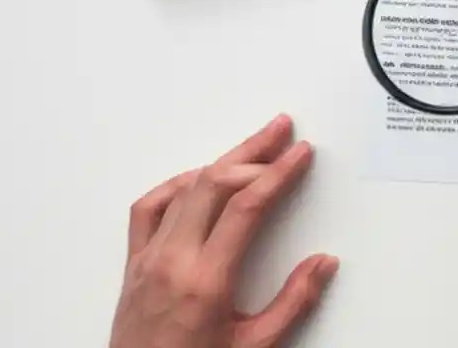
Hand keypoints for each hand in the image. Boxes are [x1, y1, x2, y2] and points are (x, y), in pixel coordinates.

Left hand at [110, 115, 338, 347]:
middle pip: (214, 183)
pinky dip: (177, 185)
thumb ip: (294, 303)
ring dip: (221, 162)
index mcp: (206, 281)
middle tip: (281, 132)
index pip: (246, 207)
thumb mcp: (255, 347)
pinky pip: (150, 208)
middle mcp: (172, 260)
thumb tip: (323, 263)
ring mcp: (148, 258)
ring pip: (184, 189)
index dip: (277, 174)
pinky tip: (197, 179)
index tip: (299, 154)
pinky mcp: (134, 264)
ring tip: (250, 148)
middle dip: (253, 152)